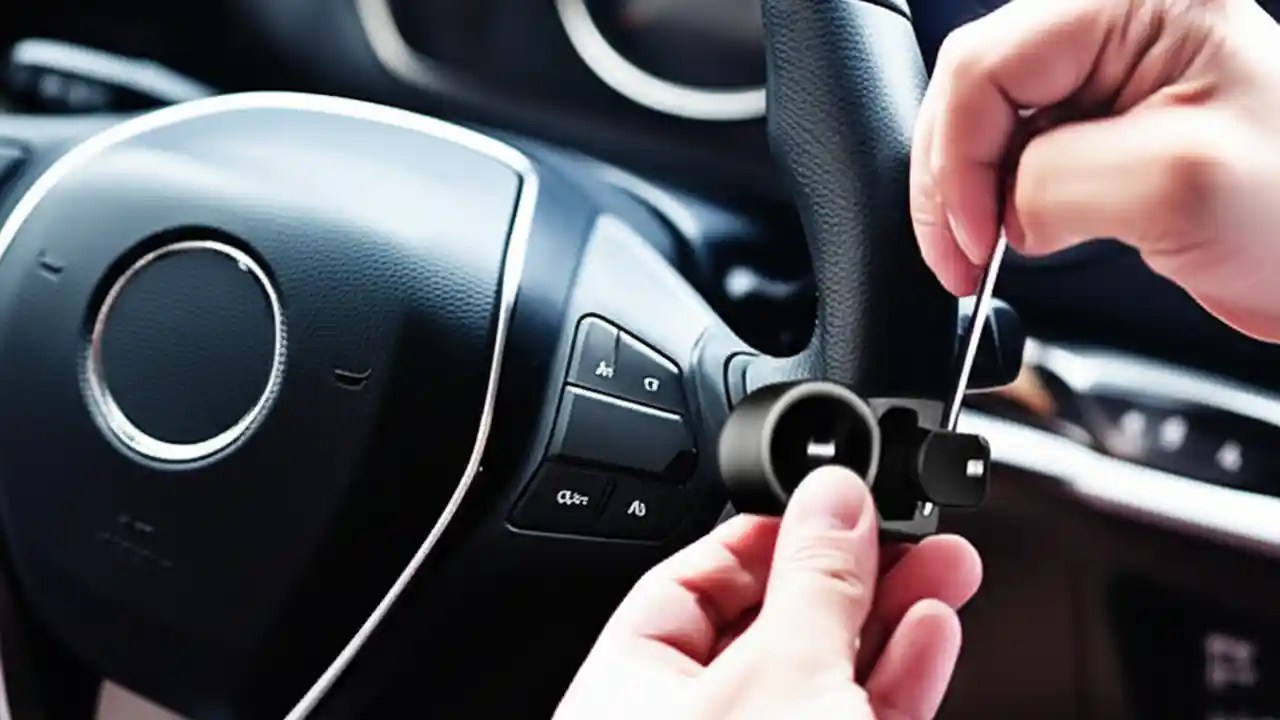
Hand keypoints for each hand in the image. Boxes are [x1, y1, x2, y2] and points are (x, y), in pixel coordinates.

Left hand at [554, 467, 981, 719]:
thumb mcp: (782, 680)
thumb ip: (812, 582)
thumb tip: (834, 496)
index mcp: (630, 689)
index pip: (689, 580)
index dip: (765, 530)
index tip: (831, 498)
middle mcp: (688, 719)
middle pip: (772, 619)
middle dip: (851, 567)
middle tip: (909, 524)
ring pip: (826, 668)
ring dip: (890, 613)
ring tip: (944, 562)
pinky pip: (860, 713)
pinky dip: (899, 672)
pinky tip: (931, 628)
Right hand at [912, 0, 1279, 340]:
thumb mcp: (1173, 187)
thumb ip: (1054, 183)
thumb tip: (997, 209)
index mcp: (1136, 7)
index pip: (987, 65)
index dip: (958, 156)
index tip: (971, 236)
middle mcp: (1111, 29)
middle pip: (971, 90)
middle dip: (950, 179)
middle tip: (960, 255)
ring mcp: (1100, 77)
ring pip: (978, 125)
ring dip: (963, 195)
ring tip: (977, 255)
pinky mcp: (1092, 127)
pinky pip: (1006, 155)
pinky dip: (989, 203)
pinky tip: (1002, 238)